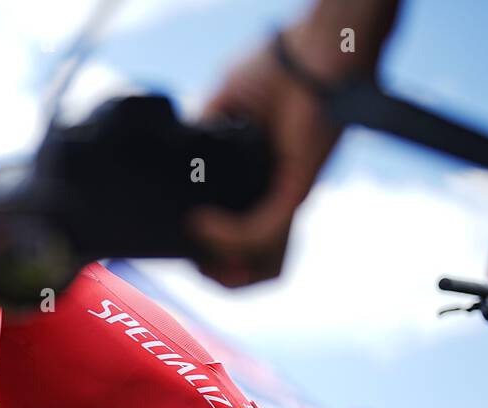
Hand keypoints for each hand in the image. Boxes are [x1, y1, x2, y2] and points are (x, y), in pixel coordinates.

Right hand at [186, 35, 341, 286]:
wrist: (312, 51)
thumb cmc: (276, 70)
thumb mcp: (221, 108)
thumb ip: (198, 138)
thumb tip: (174, 163)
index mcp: (264, 184)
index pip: (243, 239)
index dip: (212, 252)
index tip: (185, 243)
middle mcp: (281, 198)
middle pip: (258, 267)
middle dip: (219, 275)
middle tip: (194, 262)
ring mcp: (291, 198)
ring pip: (265, 267)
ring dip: (226, 275)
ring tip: (200, 261)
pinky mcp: (296, 192)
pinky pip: (259, 235)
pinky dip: (224, 238)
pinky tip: (200, 225)